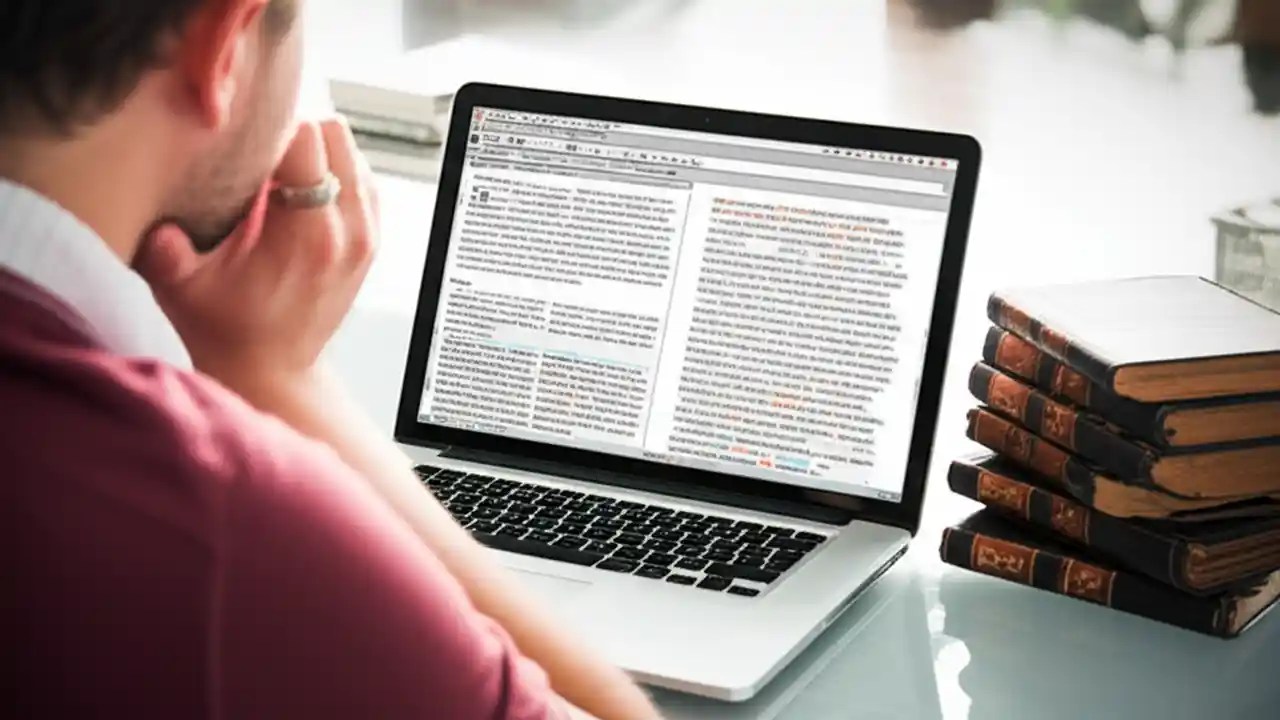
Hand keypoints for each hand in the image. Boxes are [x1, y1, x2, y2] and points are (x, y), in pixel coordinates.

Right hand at [135, 119, 377, 392]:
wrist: (273, 371)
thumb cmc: (225, 329)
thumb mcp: (183, 289)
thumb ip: (168, 250)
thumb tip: (161, 211)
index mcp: (310, 235)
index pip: (304, 139)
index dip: (266, 128)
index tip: (238, 142)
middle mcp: (350, 229)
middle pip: (334, 134)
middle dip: (292, 132)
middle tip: (255, 152)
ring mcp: (368, 234)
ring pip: (351, 152)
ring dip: (314, 150)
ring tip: (275, 171)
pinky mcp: (373, 239)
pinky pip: (362, 178)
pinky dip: (333, 171)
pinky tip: (297, 189)